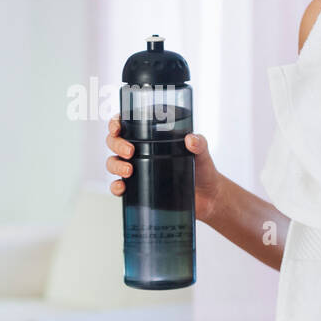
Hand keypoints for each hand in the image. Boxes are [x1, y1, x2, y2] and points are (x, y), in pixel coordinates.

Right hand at [105, 113, 223, 223]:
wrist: (207, 197)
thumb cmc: (202, 170)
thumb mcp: (202, 153)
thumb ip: (199, 143)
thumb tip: (191, 139)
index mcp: (152, 137)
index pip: (127, 124)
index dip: (116, 122)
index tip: (117, 127)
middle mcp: (140, 151)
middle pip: (114, 142)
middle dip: (116, 144)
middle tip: (130, 151)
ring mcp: (137, 170)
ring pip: (113, 163)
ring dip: (116, 165)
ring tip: (129, 171)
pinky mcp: (137, 189)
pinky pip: (118, 187)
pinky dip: (115, 187)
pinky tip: (122, 188)